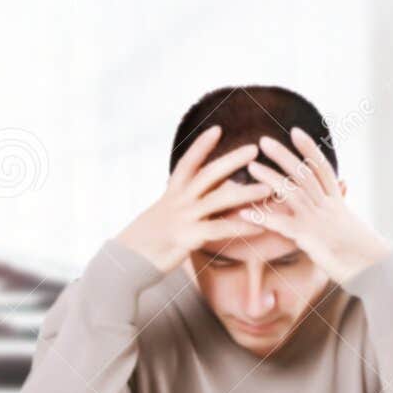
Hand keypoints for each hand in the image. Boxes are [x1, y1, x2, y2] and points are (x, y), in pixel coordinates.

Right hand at [116, 126, 273, 273]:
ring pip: (219, 200)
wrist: (125, 262)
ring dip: (246, 193)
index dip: (201, 146)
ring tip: (267, 189)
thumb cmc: (146, 241)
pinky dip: (241, 227)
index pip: (187, 163)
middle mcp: (177, 202)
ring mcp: (183, 218)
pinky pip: (220, 230)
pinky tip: (259, 227)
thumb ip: (180, 204)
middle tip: (253, 148)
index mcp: (171, 194)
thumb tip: (197, 196)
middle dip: (231, 160)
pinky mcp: (188, 238)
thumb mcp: (161, 216)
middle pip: (208, 175)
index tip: (217, 129)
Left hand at [240, 129, 389, 283]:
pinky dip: (262, 218)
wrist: (376, 270)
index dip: (309, 149)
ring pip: (293, 193)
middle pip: (304, 174)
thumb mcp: (349, 226)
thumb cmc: (363, 253)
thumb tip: (342, 191)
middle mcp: (328, 206)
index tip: (295, 131)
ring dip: (270, 178)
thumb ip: (339, 208)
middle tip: (264, 141)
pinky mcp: (310, 238)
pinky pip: (282, 225)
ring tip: (251, 167)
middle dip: (284, 156)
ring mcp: (319, 221)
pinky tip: (244, 213)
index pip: (322, 168)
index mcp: (337, 202)